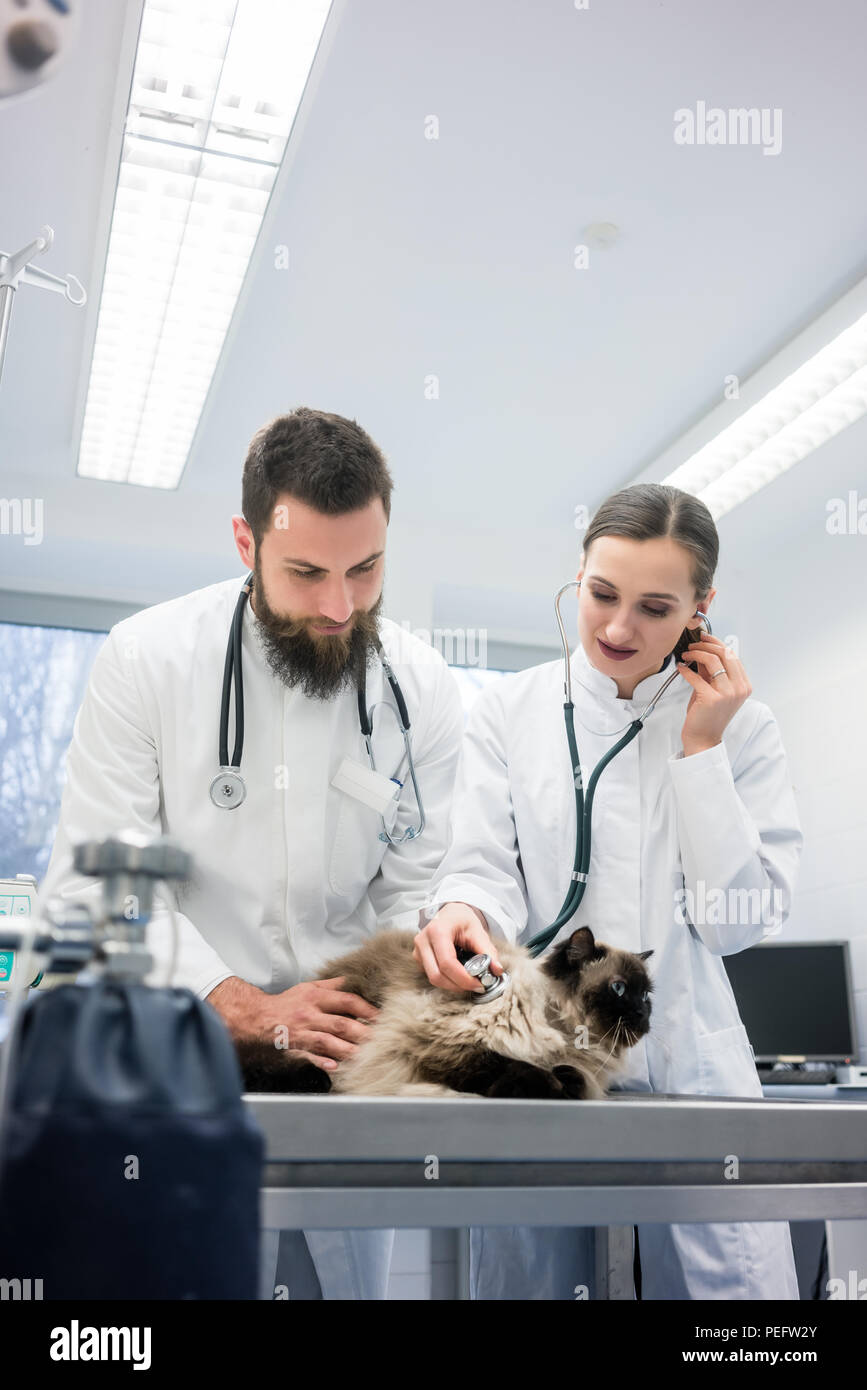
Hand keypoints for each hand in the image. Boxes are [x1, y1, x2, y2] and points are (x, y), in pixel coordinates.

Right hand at [207, 974, 378, 1071]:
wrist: (256, 1018)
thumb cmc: (286, 1004)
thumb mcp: (308, 988)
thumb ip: (332, 985)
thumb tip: (354, 979)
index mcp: (316, 997)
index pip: (347, 1001)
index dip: (366, 1009)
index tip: (381, 1017)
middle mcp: (310, 1014)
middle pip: (341, 1023)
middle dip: (363, 1033)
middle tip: (381, 1040)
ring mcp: (302, 1033)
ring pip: (328, 1042)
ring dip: (348, 1050)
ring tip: (366, 1056)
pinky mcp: (293, 1048)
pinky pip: (309, 1056)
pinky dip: (322, 1062)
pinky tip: (335, 1067)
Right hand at [414, 902, 504, 992]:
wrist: (450, 914)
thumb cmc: (462, 920)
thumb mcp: (478, 932)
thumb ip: (488, 951)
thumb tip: (497, 970)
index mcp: (437, 930)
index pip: (447, 962)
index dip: (463, 978)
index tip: (479, 984)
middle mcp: (423, 940)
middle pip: (437, 975)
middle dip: (458, 985)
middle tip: (476, 985)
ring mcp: (418, 950)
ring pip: (433, 979)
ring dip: (453, 985)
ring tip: (469, 979)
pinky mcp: (418, 958)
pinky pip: (432, 976)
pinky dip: (447, 980)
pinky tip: (458, 974)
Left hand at [676, 635, 751, 754]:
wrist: (704, 739)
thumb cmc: (708, 716)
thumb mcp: (714, 689)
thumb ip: (711, 672)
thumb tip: (702, 652)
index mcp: (744, 685)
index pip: (732, 655)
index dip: (716, 642)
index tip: (705, 638)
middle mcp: (739, 688)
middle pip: (724, 654)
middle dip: (706, 645)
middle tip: (693, 644)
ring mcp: (727, 693)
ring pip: (712, 660)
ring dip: (696, 653)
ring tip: (686, 654)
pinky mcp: (711, 698)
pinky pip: (696, 676)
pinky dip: (686, 670)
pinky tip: (680, 668)